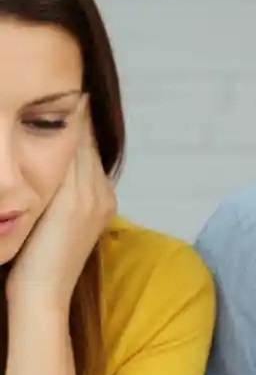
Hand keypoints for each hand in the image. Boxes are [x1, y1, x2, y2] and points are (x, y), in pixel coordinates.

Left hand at [6, 97, 114, 310]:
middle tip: (69, 79)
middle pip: (90, 140)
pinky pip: (73, 151)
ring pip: (82, 141)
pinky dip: (66, 126)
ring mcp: (93, 197)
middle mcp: (102, 195)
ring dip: (73, 112)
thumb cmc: (35, 267)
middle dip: (77, 111)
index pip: (90, 150)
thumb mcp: (50, 225)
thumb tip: (39, 175)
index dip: (79, 123)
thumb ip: (54, 198)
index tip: (68, 96)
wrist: (40, 295)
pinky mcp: (76, 200)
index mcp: (100, 201)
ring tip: (64, 85)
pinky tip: (59, 104)